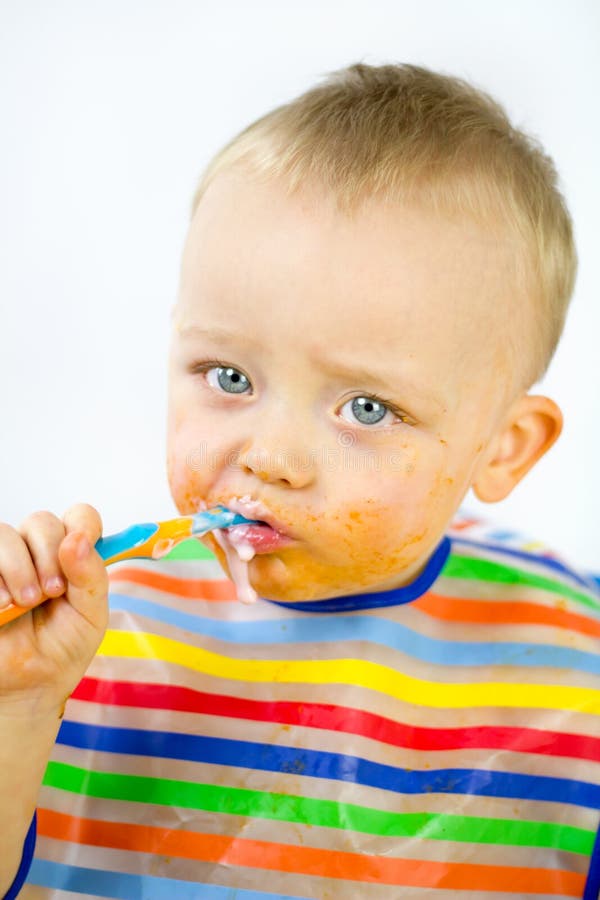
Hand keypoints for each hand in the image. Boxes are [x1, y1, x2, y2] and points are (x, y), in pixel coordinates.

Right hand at [0, 503, 108, 715]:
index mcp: (71, 555)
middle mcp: (37, 551)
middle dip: (49, 554)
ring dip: (18, 567)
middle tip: (53, 591)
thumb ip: (91, 576)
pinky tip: (2, 605)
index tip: (82, 546)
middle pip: (41, 521)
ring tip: (25, 602)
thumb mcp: (91, 615)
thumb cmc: (63, 647)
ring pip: (5, 533)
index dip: (83, 524)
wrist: (29, 686)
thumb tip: (77, 540)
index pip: (79, 517)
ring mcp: (5, 561)